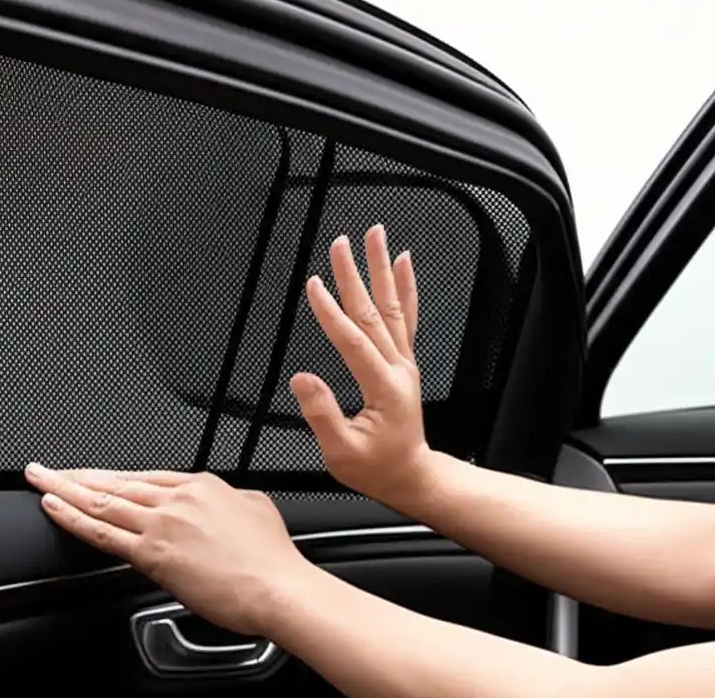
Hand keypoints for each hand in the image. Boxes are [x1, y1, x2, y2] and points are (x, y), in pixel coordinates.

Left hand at [24, 464, 307, 635]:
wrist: (278, 588)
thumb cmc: (273, 559)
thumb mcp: (256, 507)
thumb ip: (232, 500)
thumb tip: (225, 500)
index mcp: (201, 485)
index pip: (144, 476)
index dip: (111, 475)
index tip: (91, 475)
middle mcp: (177, 498)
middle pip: (115, 482)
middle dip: (76, 474)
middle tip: (46, 468)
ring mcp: (161, 524)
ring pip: (101, 501)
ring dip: (64, 488)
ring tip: (39, 480)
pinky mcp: (152, 554)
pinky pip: (101, 533)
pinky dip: (72, 518)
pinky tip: (53, 507)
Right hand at [289, 224, 436, 501]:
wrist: (412, 477)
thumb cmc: (376, 468)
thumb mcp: (341, 452)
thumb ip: (322, 414)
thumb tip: (303, 379)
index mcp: (382, 387)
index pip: (351, 340)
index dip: (330, 312)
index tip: (314, 284)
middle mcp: (397, 368)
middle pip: (372, 312)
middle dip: (354, 274)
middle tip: (340, 243)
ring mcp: (403, 363)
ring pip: (391, 306)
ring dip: (382, 269)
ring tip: (376, 237)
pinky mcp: (403, 363)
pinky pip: (406, 317)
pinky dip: (406, 288)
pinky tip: (403, 264)